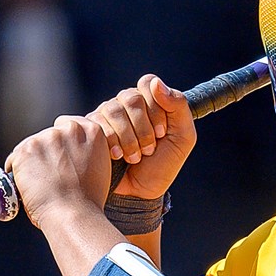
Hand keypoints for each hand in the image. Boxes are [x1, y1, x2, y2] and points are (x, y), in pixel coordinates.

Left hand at [5, 114, 114, 229]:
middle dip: (47, 152)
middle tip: (51, 175)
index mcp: (92, 131)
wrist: (74, 215)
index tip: (62, 157)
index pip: (69, 127)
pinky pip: (15, 159)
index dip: (63, 144)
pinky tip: (27, 186)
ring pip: (32, 147)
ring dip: (32, 162)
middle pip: (49, 135)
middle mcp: (69, 129)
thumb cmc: (89, 202)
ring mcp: (46, 137)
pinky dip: (17, 172)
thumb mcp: (100, 169)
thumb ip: (87, 153)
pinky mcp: (26, 149)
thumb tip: (73, 155)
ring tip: (40, 184)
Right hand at [88, 75, 195, 201]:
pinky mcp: (92, 128)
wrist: (140, 192)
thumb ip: (179, 107)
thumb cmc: (163, 165)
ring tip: (135, 157)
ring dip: (129, 138)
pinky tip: (118, 156)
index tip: (163, 133)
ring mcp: (107, 115)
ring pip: (113, 109)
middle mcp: (126, 104)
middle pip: (131, 98)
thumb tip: (155, 82)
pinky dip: (113, 143)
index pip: (148, 83)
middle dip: (144, 128)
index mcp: (149, 101)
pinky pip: (97, 123)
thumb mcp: (183, 138)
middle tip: (150, 149)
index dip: (156, 109)